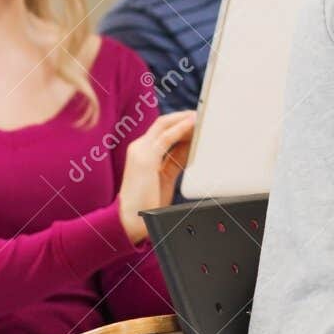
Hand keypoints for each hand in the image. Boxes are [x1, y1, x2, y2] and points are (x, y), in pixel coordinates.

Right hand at [117, 110, 195, 244]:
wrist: (130, 219)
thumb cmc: (148, 201)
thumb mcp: (165, 176)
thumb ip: (175, 160)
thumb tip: (190, 148)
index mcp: (142, 152)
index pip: (162, 130)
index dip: (180, 123)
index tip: (197, 121)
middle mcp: (139, 147)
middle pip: (163, 124)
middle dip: (183, 117)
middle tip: (202, 115)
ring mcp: (140, 151)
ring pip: (164, 125)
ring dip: (184, 119)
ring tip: (201, 116)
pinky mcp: (146, 158)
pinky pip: (166, 137)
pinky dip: (181, 128)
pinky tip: (193, 124)